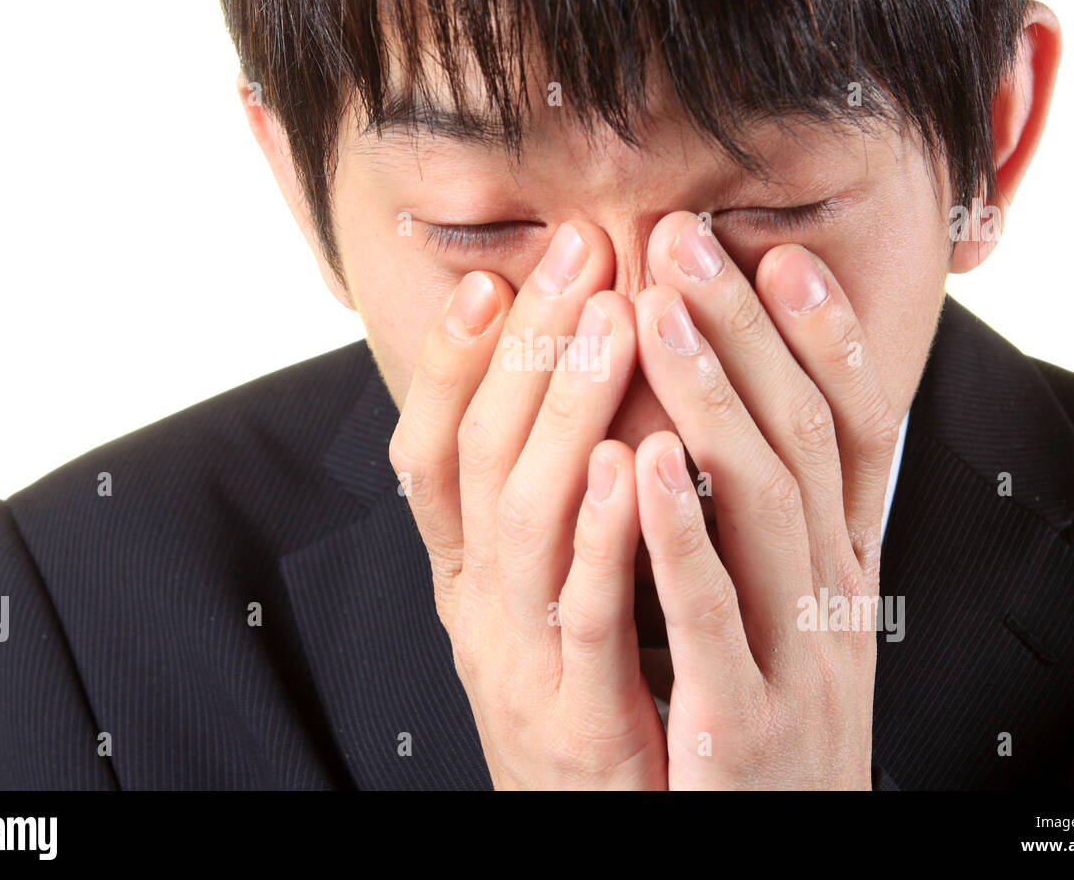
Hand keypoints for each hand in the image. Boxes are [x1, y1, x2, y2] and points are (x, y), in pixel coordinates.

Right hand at [389, 223, 667, 788]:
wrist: (603, 839)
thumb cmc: (590, 705)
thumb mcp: (544, 605)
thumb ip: (550, 513)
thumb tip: (572, 396)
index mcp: (468, 580)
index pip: (432, 455)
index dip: (455, 364)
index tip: (490, 275)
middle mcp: (477, 611)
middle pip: (483, 459)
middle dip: (527, 348)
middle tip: (577, 251)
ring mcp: (520, 664)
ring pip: (526, 519)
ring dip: (566, 411)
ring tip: (609, 318)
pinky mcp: (580, 721)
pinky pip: (592, 612)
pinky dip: (609, 532)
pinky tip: (640, 458)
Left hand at [632, 212, 901, 788]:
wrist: (776, 852)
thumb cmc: (768, 723)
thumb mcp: (792, 620)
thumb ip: (777, 529)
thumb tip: (753, 419)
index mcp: (842, 571)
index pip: (855, 434)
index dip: (825, 341)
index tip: (776, 254)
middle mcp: (834, 598)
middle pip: (806, 439)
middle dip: (747, 333)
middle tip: (686, 241)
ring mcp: (798, 658)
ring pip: (768, 505)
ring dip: (714, 398)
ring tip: (656, 310)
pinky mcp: (746, 721)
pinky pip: (714, 613)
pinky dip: (682, 531)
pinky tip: (643, 458)